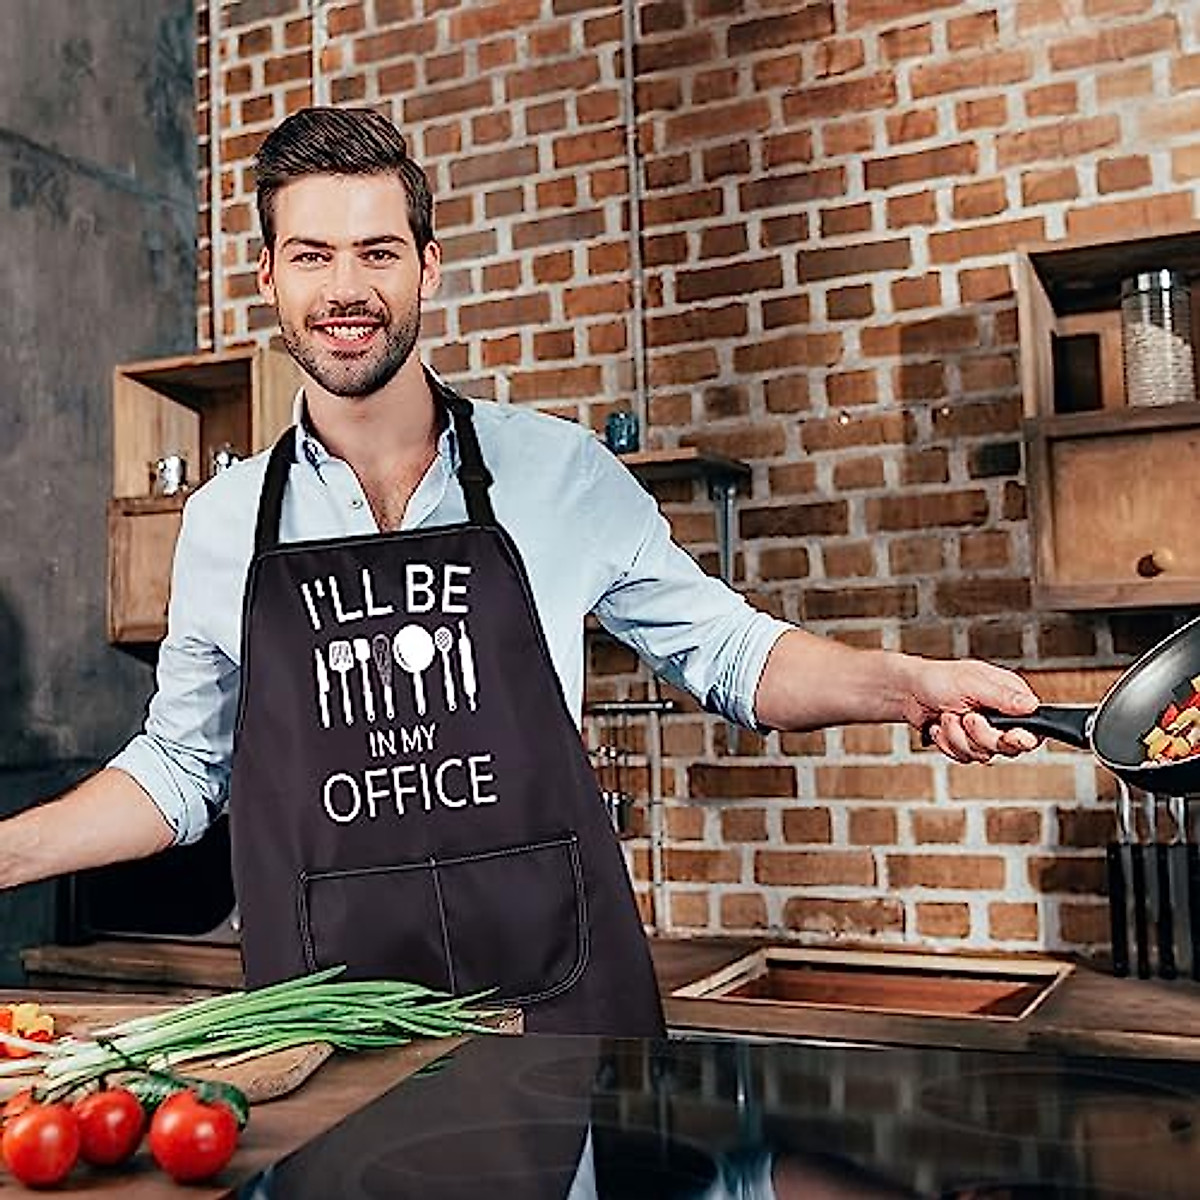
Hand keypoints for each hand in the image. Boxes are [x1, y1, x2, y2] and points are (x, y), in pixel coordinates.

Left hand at [902, 658, 1040, 763]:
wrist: (907, 692)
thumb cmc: (937, 679)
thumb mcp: (971, 683)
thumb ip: (1002, 697)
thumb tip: (1032, 706)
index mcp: (1009, 697)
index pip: (1034, 727)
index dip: (1023, 737)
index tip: (1009, 736)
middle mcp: (1000, 717)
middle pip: (1008, 747)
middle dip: (981, 736)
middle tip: (967, 717)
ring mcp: (983, 733)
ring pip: (983, 755)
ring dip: (958, 737)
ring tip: (947, 716)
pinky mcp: (966, 744)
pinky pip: (963, 757)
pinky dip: (947, 743)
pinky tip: (940, 727)